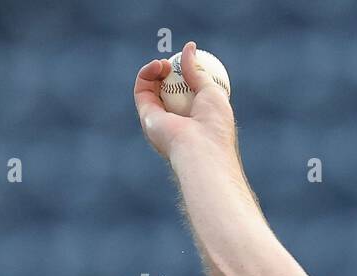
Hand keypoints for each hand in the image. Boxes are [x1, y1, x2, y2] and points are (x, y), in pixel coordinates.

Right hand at [133, 41, 235, 161]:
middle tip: (173, 60)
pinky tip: (158, 66)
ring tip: (165, 64)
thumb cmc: (214, 124)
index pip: (187, 93)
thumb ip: (198, 71)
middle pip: (168, 89)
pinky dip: (147, 74)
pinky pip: (142, 90)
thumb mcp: (212, 91)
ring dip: (156, 70)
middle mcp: (177, 120)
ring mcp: (161, 119)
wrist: (201, 147)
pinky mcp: (147, 116)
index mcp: (196, 118)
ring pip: (152, 87)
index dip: (185, 74)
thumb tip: (190, 47)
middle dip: (169, 71)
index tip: (188, 61)